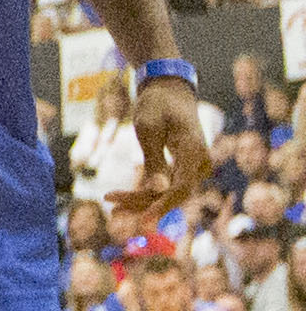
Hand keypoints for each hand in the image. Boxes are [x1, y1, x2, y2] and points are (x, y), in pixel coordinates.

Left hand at [105, 79, 210, 220]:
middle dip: (144, 204)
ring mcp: (193, 167)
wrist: (169, 89)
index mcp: (194, 151)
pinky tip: (121, 201)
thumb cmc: (157, 104)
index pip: (181, 189)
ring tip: (112, 206)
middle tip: (113, 209)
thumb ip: (154, 161)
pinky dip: (145, 192)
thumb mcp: (148, 128)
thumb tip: (158, 192)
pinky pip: (166, 185)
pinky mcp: (183, 168)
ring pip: (169, 193)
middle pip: (174, 194)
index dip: (162, 206)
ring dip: (141, 201)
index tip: (143, 221)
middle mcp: (199, 163)